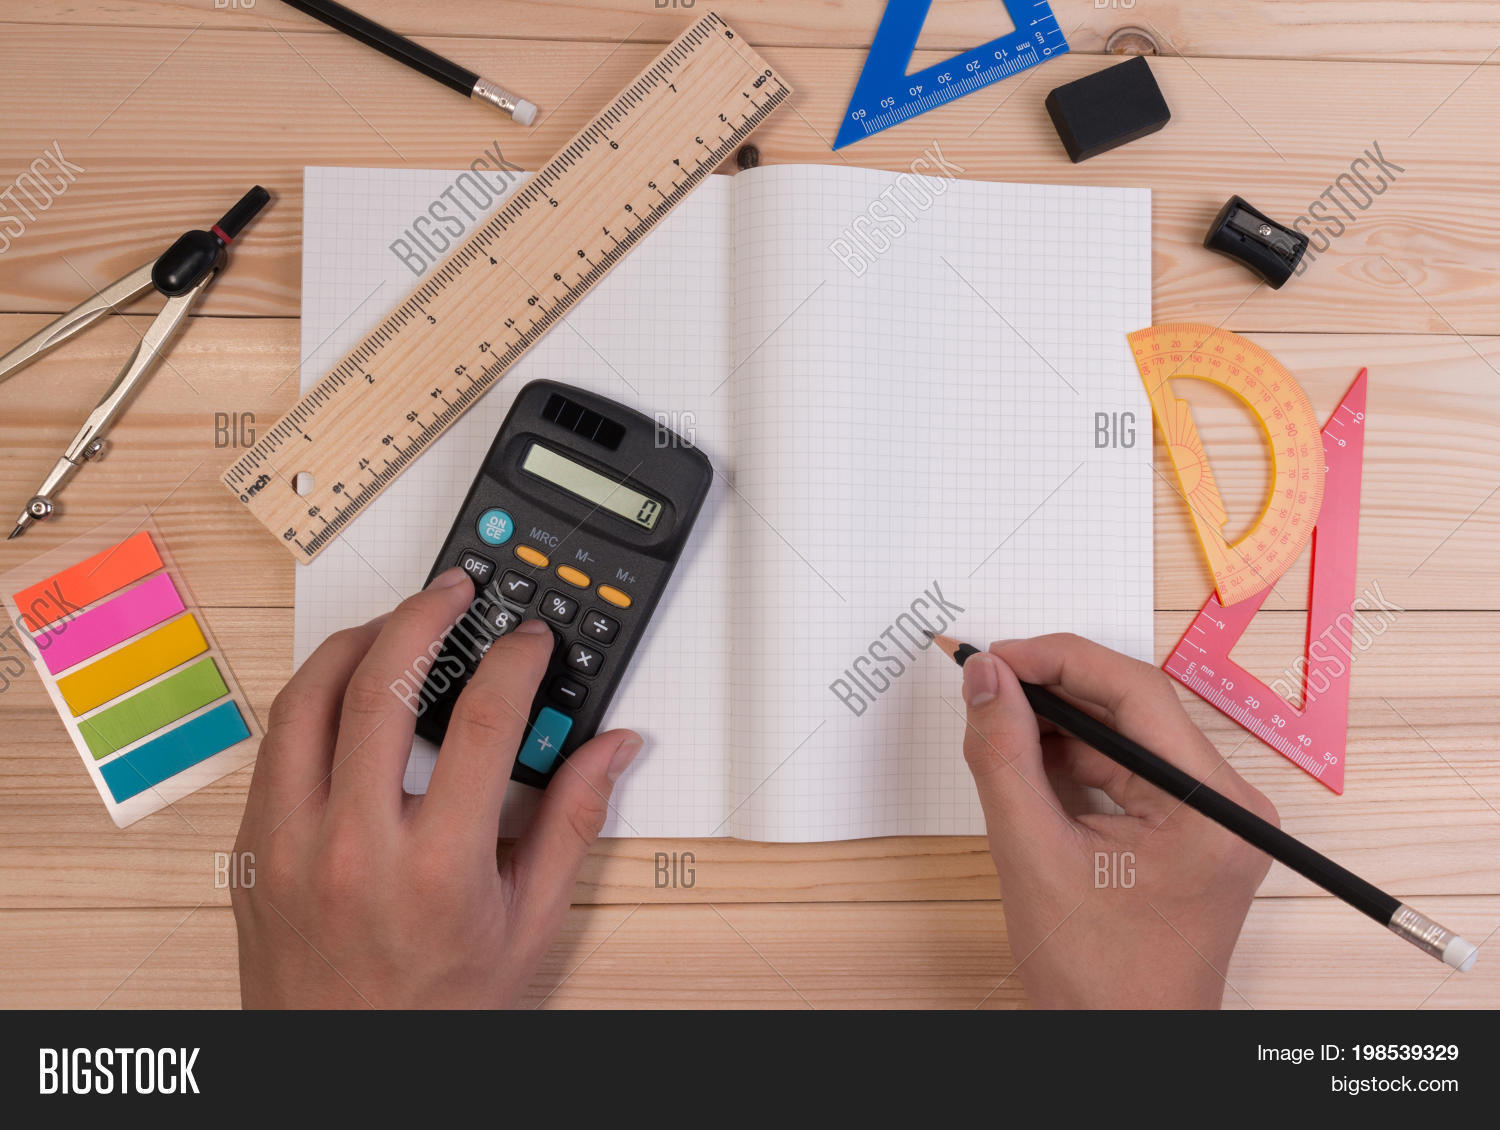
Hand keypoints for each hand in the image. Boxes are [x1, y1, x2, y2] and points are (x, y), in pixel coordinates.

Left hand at [232, 566, 642, 1007]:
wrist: (346, 1074)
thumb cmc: (439, 1011)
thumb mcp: (531, 925)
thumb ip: (573, 824)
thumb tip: (612, 750)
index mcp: (435, 869)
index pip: (480, 723)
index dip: (515, 662)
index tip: (530, 641)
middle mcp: (351, 849)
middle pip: (379, 685)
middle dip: (423, 615)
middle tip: (454, 591)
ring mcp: (287, 847)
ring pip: (307, 701)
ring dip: (355, 644)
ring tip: (396, 623)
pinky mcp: (252, 850)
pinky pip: (274, 746)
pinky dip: (313, 699)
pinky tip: (347, 690)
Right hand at [959, 634, 1278, 1008]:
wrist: (1123, 1049)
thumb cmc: (1096, 980)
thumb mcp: (1033, 856)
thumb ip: (1004, 756)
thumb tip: (985, 680)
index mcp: (1214, 808)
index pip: (1137, 692)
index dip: (1057, 661)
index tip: (995, 658)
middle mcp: (1231, 805)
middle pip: (1134, 709)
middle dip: (1052, 692)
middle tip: (984, 685)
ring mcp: (1215, 818)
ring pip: (1127, 736)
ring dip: (1059, 728)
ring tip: (997, 730)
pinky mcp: (1193, 831)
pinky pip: (1129, 770)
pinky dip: (1074, 762)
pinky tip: (1028, 766)